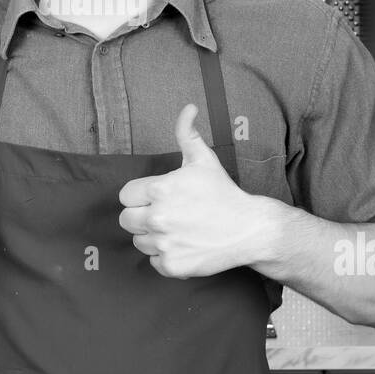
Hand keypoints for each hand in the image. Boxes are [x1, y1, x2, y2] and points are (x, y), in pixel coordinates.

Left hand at [118, 103, 265, 278]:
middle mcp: (157, 217)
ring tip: (177, 230)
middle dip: (142, 217)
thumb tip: (188, 107)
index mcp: (159, 189)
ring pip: (139, 242)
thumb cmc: (223, 192)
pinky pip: (153, 262)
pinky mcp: (171, 266)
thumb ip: (187, 133)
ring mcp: (164, 244)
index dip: (140, 197)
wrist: (249, 228)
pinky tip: (183, 245)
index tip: (157, 198)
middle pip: (126, 220)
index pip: (126, 196)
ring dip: (152, 237)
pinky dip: (165, 257)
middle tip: (166, 215)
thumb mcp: (204, 159)